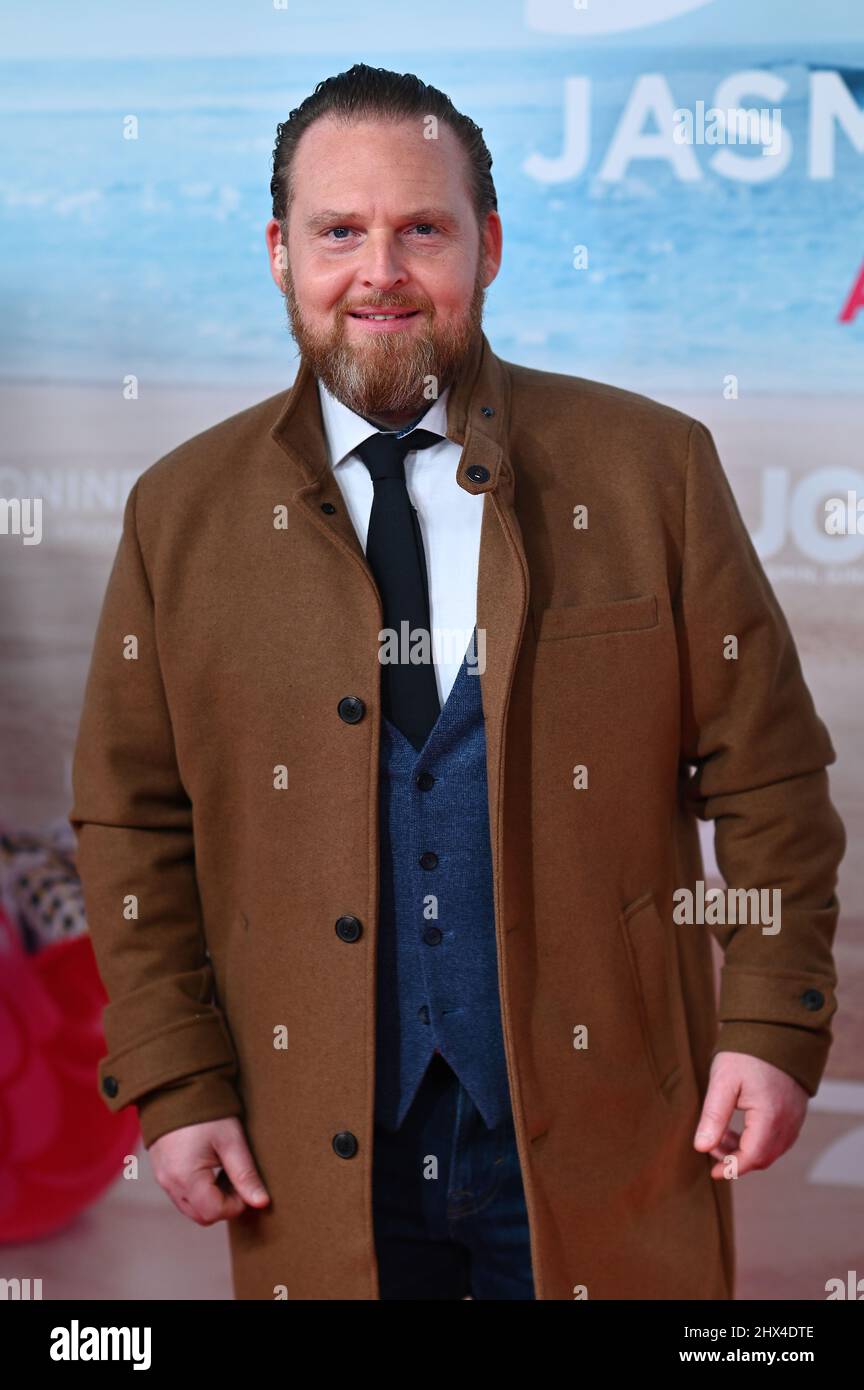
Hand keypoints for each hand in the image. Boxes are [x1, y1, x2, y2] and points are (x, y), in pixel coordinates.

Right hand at [148, 1117, 270, 1224]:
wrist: (177, 1087)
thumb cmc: (206, 1112)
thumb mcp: (231, 1141)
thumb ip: (245, 1174)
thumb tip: (261, 1202)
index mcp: (186, 1177)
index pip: (214, 1212)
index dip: (236, 1205)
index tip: (246, 1186)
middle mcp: (170, 1183)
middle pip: (201, 1215)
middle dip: (224, 1204)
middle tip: (238, 1179)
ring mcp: (162, 1179)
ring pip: (191, 1208)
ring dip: (211, 1199)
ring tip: (225, 1171)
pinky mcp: (161, 1172)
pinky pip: (181, 1195)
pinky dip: (198, 1191)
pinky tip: (210, 1168)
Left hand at [693, 1051, 809, 1178]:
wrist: (775, 1030)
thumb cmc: (746, 1053)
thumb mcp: (723, 1081)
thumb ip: (713, 1116)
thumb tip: (701, 1148)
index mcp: (770, 1117)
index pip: (752, 1157)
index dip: (731, 1168)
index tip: (713, 1172)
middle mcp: (788, 1122)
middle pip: (762, 1158)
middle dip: (736, 1159)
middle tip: (712, 1148)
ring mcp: (795, 1118)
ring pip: (771, 1150)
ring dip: (746, 1151)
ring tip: (721, 1134)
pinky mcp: (795, 1112)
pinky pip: (779, 1139)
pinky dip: (758, 1141)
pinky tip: (739, 1128)